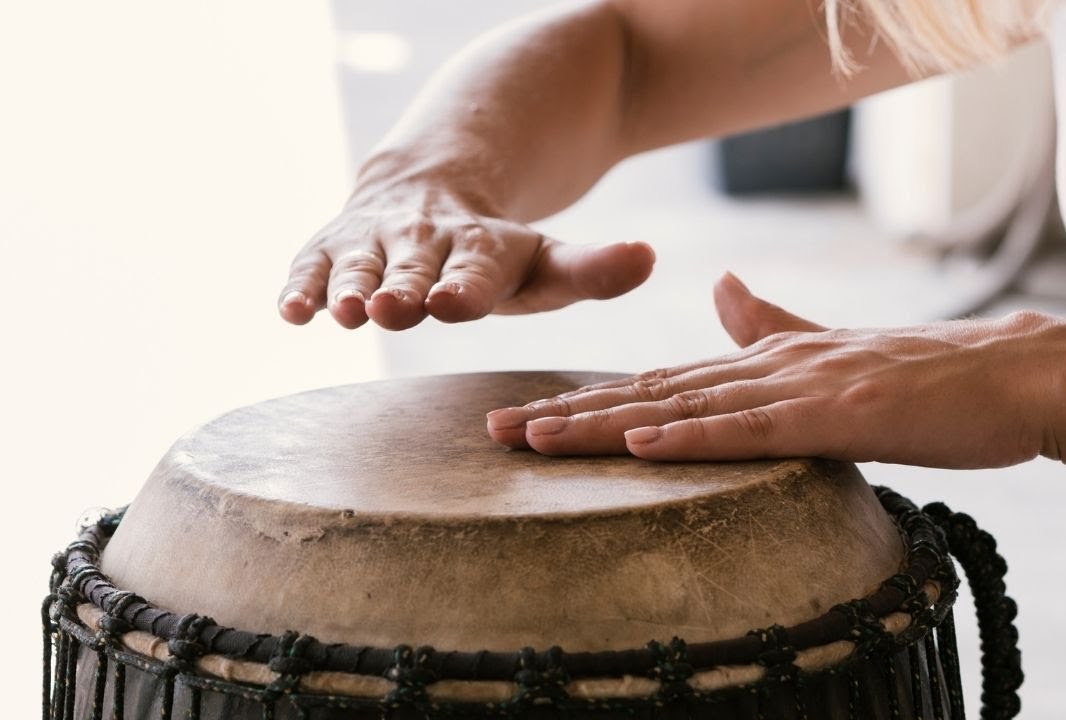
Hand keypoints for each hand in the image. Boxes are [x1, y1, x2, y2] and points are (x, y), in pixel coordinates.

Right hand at [278, 185, 654, 329]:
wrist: (428, 194)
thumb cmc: (495, 253)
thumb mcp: (546, 263)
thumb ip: (592, 270)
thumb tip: (648, 257)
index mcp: (481, 248)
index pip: (475, 270)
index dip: (465, 286)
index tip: (454, 302)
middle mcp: (423, 239)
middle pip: (412, 266)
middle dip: (401, 288)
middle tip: (390, 309)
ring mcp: (372, 242)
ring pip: (358, 265)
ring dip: (349, 288)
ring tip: (343, 312)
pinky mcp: (331, 249)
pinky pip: (311, 267)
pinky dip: (300, 287)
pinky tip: (291, 313)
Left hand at [488, 273, 1065, 466]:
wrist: (1019, 373)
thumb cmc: (934, 377)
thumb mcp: (835, 350)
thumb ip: (771, 323)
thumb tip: (720, 286)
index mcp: (767, 361)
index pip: (661, 383)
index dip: (590, 400)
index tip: (530, 416)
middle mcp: (768, 368)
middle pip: (649, 394)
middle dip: (568, 415)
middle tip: (496, 433)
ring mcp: (799, 388)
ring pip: (681, 409)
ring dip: (603, 427)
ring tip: (536, 439)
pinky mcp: (835, 415)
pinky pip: (749, 430)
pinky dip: (690, 436)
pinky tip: (638, 444)